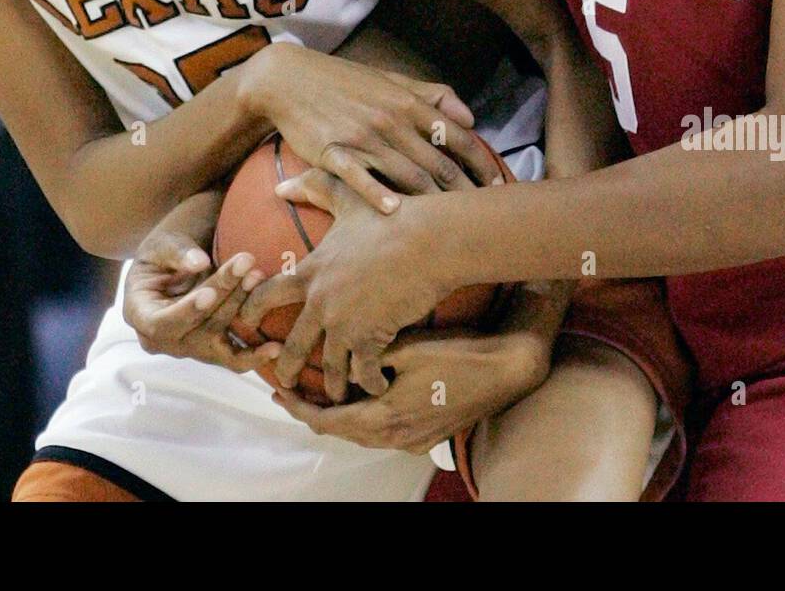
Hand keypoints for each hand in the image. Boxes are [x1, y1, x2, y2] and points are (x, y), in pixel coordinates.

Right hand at [123, 222, 281, 374]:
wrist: (179, 259)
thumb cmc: (165, 249)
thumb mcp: (164, 242)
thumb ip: (178, 252)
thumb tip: (198, 263)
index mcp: (139, 313)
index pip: (160, 322)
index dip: (185, 311)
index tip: (209, 293)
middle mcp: (160, 338)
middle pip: (194, 327)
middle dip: (223, 296)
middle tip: (248, 265)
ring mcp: (187, 346)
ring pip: (216, 337)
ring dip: (240, 309)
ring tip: (259, 278)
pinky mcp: (211, 347)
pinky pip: (231, 358)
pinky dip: (253, 355)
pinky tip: (275, 349)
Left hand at [236, 168, 452, 396]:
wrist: (426, 241)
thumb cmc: (389, 215)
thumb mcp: (347, 197)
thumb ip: (314, 188)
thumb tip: (281, 184)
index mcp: (312, 271)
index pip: (267, 294)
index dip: (251, 310)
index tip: (243, 324)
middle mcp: (321, 302)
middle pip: (294, 345)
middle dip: (286, 367)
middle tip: (283, 381)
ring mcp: (345, 323)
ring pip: (328, 366)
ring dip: (331, 384)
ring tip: (334, 395)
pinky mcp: (371, 337)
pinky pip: (363, 371)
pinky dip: (368, 382)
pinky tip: (375, 387)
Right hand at [241, 41, 502, 212]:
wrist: (288, 79)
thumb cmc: (344, 82)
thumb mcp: (391, 81)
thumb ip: (432, 96)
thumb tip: (471, 117)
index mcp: (408, 103)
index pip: (458, 136)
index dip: (483, 162)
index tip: (501, 185)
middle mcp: (391, 120)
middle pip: (438, 163)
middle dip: (467, 192)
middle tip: (488, 216)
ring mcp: (362, 137)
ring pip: (407, 174)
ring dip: (434, 202)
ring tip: (456, 225)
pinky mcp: (332, 151)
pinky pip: (359, 177)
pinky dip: (378, 194)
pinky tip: (395, 212)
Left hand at [269, 327, 551, 454]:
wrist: (508, 369)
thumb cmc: (458, 352)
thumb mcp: (406, 346)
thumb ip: (368, 354)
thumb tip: (340, 355)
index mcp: (384, 417)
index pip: (326, 419)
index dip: (298, 404)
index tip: (277, 388)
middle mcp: (395, 437)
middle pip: (340, 430)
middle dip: (312, 408)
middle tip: (290, 386)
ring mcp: (412, 439)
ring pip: (361, 431)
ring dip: (338, 412)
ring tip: (319, 387)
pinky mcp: (426, 434)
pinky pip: (382, 429)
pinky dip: (363, 413)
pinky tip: (360, 391)